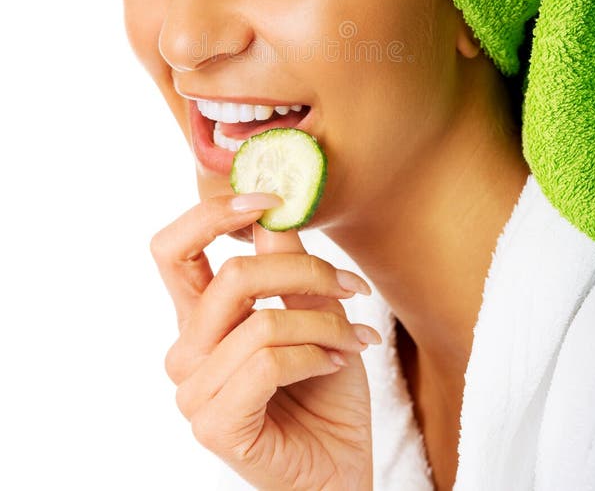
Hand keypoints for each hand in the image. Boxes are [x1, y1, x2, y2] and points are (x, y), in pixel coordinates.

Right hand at [149, 192, 378, 489]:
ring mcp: (193, 391)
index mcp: (198, 318)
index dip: (213, 213)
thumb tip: (271, 206)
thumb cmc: (321, 389)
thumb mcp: (308, 310)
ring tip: (352, 337)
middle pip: (232, 276)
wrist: (339, 466)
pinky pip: (268, 362)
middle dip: (304, 270)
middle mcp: (186, 350)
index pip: (171, 249)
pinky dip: (315, 354)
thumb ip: (283, 262)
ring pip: (262, 321)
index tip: (269, 199)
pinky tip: (335, 363)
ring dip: (324, 323)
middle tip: (349, 286)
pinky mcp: (214, 424)